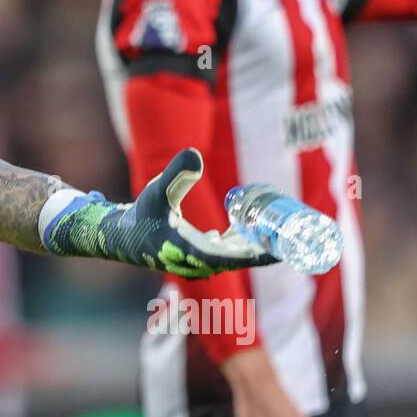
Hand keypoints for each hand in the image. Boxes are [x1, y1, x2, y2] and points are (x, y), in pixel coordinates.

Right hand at [40, 148, 279, 276]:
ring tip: (282, 231)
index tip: (283, 248)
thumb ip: (176, 174)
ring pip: (238, 256)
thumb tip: (195, 155)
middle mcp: (200, 262)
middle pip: (243, 258)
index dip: (261, 252)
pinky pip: (230, 253)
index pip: (234, 256)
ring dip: (259, 246)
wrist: (120, 237)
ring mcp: (200, 261)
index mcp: (192, 252)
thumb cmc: (140, 215)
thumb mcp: (156, 191)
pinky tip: (254, 231)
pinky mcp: (199, 256)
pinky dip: (245, 244)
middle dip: (268, 247)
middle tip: (296, 235)